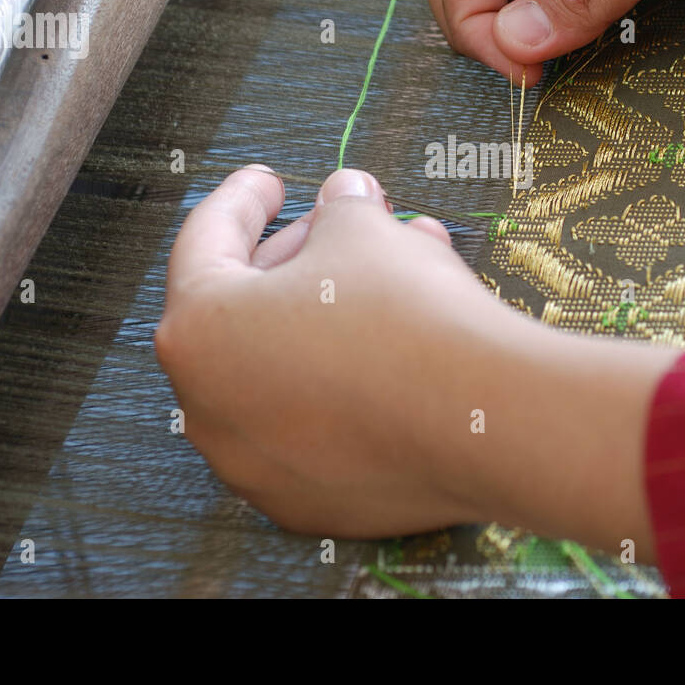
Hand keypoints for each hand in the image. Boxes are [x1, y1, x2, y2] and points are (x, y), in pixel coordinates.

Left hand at [156, 166, 671, 553]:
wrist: (484, 420)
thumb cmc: (404, 316)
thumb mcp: (363, 231)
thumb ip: (338, 209)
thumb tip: (345, 197)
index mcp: (199, 333)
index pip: (204, 245)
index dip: (243, 200)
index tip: (271, 181)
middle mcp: (210, 411)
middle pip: (243, 313)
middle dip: (296, 259)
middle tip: (339, 228)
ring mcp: (257, 467)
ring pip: (284, 371)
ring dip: (327, 316)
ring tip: (392, 274)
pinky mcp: (311, 503)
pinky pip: (316, 425)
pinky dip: (343, 381)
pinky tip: (397, 344)